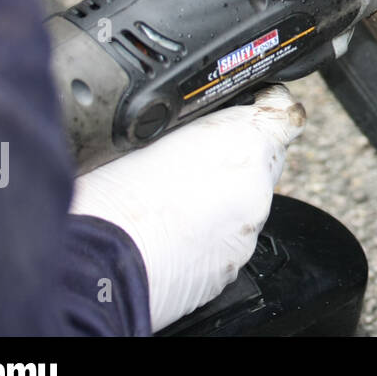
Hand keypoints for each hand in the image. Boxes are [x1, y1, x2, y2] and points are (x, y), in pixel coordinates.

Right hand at [69, 84, 304, 331]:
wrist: (94, 264)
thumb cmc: (110, 195)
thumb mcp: (146, 131)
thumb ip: (189, 125)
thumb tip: (192, 124)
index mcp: (243, 140)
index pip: (282, 112)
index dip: (265, 106)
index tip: (253, 105)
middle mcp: (256, 188)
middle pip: (259, 162)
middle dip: (230, 158)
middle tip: (183, 161)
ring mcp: (244, 233)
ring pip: (241, 205)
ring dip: (215, 200)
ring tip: (165, 203)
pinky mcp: (228, 270)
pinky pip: (224, 243)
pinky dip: (203, 237)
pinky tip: (165, 235)